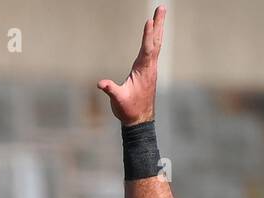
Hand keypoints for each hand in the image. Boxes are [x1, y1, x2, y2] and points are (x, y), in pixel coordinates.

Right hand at [97, 5, 165, 124]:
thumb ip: (110, 90)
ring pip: (156, 43)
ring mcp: (151, 67)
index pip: (147, 50)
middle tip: (162, 7)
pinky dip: (155, 37)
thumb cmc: (128, 110)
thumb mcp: (118, 101)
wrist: (140, 120)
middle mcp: (150, 66)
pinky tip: (156, 32)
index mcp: (143, 71)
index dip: (148, 36)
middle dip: (158, 24)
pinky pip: (154, 49)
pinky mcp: (149, 69)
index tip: (149, 21)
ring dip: (158, 27)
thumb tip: (100, 83)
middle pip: (156, 41)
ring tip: (161, 13)